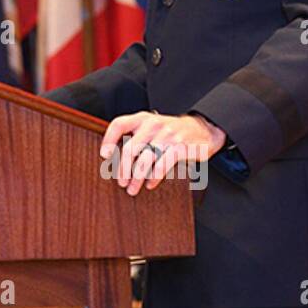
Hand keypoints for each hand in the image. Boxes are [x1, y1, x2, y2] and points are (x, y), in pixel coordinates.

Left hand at [98, 111, 226, 194]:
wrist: (203, 129)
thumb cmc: (171, 132)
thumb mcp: (152, 128)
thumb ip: (135, 137)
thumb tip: (114, 158)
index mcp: (142, 118)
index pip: (119, 124)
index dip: (109, 139)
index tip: (105, 155)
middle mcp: (153, 125)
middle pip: (130, 148)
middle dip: (123, 169)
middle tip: (121, 182)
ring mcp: (167, 136)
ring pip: (144, 160)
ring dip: (136, 178)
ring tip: (132, 188)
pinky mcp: (180, 147)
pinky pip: (162, 165)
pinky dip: (154, 177)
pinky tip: (150, 184)